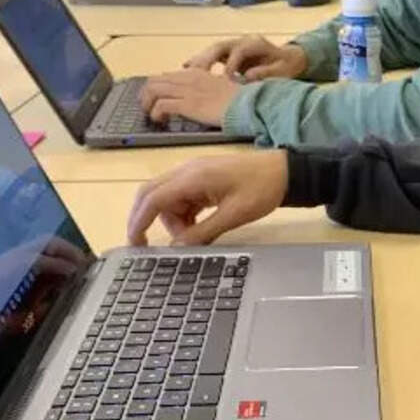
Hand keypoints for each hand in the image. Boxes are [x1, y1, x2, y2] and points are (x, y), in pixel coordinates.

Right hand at [126, 150, 289, 244]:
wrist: (286, 171)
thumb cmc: (262, 190)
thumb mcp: (233, 216)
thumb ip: (202, 232)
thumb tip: (177, 248)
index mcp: (192, 177)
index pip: (153, 198)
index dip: (138, 221)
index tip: (134, 243)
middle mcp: (187, 171)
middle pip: (152, 193)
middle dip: (145, 218)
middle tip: (147, 244)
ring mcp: (195, 172)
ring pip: (167, 198)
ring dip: (172, 219)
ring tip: (192, 236)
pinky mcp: (203, 178)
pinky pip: (182, 197)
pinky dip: (184, 213)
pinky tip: (197, 226)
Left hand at [139, 69, 240, 126]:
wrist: (246, 104)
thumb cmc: (236, 99)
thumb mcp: (218, 87)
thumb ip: (203, 87)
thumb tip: (191, 95)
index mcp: (196, 73)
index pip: (166, 76)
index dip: (157, 88)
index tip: (155, 99)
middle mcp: (188, 78)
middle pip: (154, 81)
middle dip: (146, 95)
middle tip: (147, 107)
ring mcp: (187, 90)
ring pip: (153, 90)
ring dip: (147, 103)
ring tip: (151, 114)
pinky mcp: (187, 104)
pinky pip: (161, 105)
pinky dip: (156, 113)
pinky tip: (160, 120)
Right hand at [185, 36, 307, 81]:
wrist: (291, 58)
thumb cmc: (287, 66)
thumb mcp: (282, 70)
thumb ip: (267, 73)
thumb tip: (248, 76)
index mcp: (257, 44)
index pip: (240, 51)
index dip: (232, 64)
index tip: (226, 78)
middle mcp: (243, 41)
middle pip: (221, 46)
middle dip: (207, 59)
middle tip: (195, 73)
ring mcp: (235, 45)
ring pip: (213, 50)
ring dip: (199, 60)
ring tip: (184, 73)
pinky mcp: (229, 53)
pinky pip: (211, 55)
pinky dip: (199, 62)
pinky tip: (185, 69)